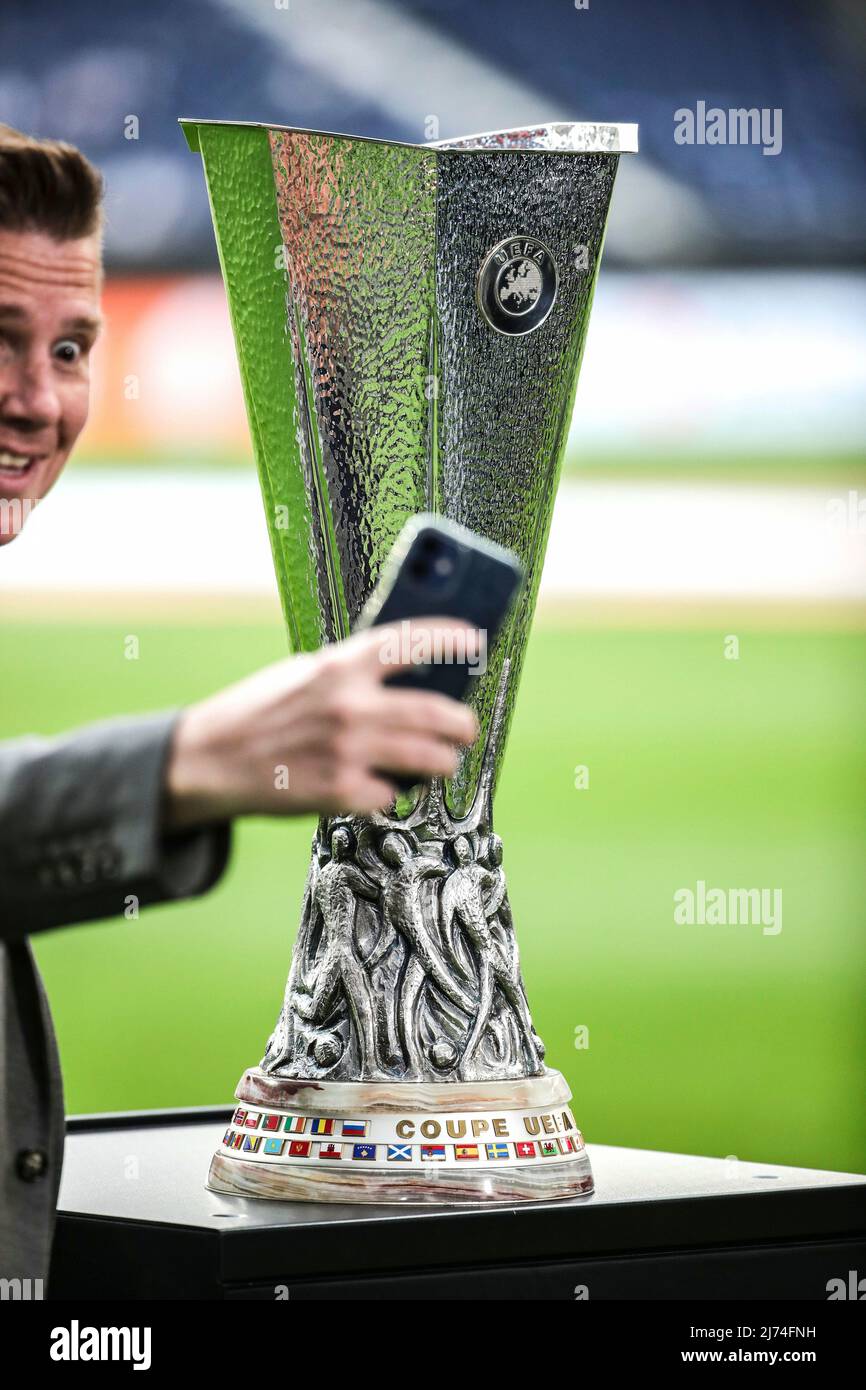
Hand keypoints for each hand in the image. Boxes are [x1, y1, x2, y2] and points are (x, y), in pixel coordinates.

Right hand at [164, 618, 479, 828]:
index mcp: (339, 666)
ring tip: (444, 761)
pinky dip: (392, 792)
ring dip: (445, 762)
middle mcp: (349, 706)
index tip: (473, 640)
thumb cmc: (256, 713)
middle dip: (463, 723)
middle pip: (437, 711)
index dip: (450, 638)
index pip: (410, 641)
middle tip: (467, 728)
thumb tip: (407, 681)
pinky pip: (391, 794)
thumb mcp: (302, 675)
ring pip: (429, 758)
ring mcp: (348, 751)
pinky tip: (383, 787)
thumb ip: (350, 675)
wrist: (207, 759)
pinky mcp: (341, 792)